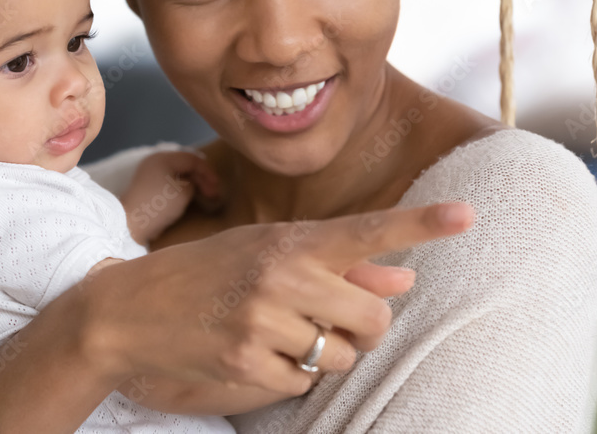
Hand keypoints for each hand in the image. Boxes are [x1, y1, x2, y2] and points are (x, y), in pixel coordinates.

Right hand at [75, 202, 474, 395]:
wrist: (126, 309)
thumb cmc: (204, 273)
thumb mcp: (265, 254)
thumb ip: (339, 267)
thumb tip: (407, 279)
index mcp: (288, 240)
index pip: (367, 230)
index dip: (422, 224)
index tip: (469, 214)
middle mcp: (281, 275)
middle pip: (374, 317)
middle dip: (364, 326)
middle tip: (331, 319)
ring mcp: (264, 321)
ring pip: (342, 355)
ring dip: (326, 352)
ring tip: (280, 331)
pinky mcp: (247, 362)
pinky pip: (304, 382)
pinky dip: (291, 374)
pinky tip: (256, 352)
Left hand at [119, 150, 220, 244]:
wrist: (131, 222)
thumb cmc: (159, 205)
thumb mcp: (184, 193)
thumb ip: (194, 183)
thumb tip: (192, 184)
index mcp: (164, 158)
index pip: (193, 159)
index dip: (208, 173)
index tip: (218, 187)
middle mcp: (155, 161)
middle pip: (185, 165)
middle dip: (202, 178)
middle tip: (214, 194)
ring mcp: (149, 173)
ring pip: (178, 173)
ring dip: (193, 183)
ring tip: (205, 196)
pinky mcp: (147, 186)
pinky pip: (170, 181)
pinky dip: (182, 187)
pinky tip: (189, 197)